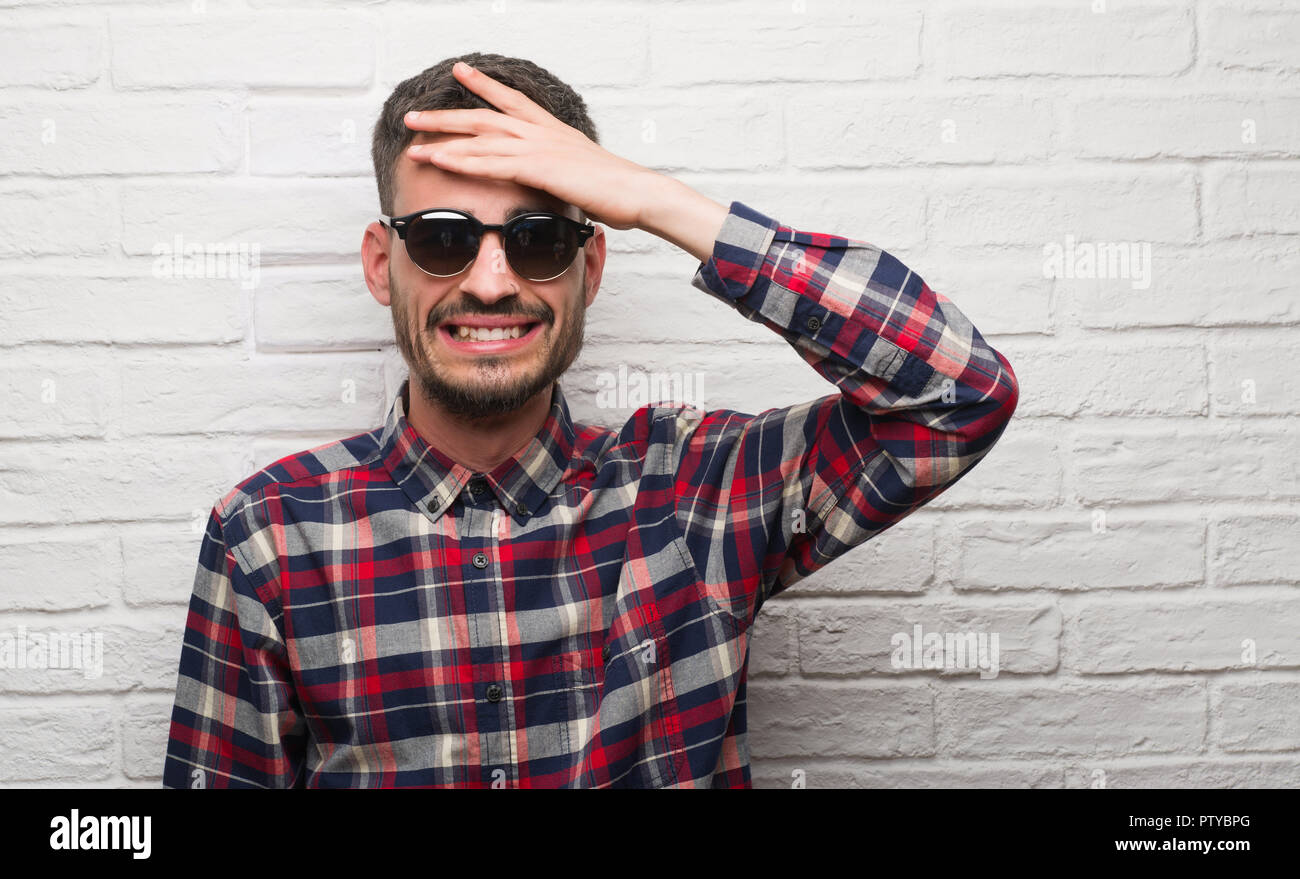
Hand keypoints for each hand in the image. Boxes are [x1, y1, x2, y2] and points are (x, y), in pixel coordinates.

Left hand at [402, 61, 664, 230]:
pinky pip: (490, 161)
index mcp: (553, 130)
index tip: (460, 70)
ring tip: (412, 142)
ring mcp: (538, 147)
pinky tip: (439, 159)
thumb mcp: (583, 176)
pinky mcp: (538, 167)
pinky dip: (461, 160)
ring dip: (443, 139)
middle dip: (446, 115)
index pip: (513, 99)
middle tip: (414, 115)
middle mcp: (541, 132)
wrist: (638, 193)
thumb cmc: (617, 190)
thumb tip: (559, 185)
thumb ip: (562, 175)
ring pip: (480, 137)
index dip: (484, 85)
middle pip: (484, 115)